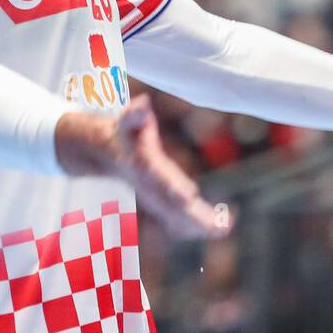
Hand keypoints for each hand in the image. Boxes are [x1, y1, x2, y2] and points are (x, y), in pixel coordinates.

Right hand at [55, 95, 227, 240]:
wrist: (107, 153)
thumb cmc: (123, 132)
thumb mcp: (126, 121)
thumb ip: (134, 115)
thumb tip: (142, 103)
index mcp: (145, 167)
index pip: (160, 179)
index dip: (174, 188)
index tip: (191, 195)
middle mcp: (150, 187)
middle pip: (172, 206)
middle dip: (194, 217)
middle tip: (219, 226)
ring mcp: (155, 198)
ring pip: (178, 217)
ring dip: (201, 225)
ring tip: (225, 228)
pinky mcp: (161, 203)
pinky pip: (180, 219)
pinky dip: (199, 225)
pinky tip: (221, 228)